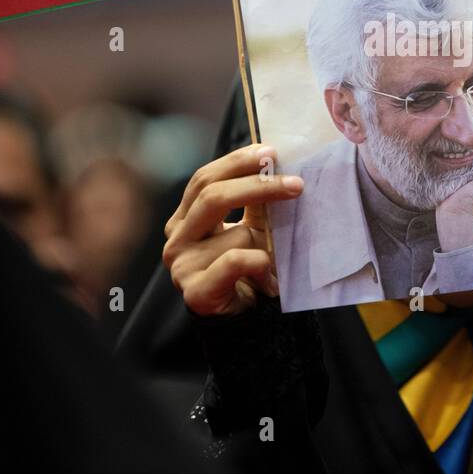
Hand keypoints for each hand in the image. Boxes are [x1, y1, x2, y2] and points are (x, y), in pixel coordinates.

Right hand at [162, 144, 303, 315]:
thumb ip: (257, 201)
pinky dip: (260, 264)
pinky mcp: (195, 291)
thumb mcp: (255, 228)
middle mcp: (176, 238)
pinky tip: (271, 279)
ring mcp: (181, 265)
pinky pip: (236, 262)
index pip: (205, 178)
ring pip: (233, 232)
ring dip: (265, 243)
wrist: (246, 320)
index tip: (271, 153)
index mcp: (185, 217)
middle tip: (295, 183)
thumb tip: (274, 161)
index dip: (237, 162)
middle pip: (212, 195)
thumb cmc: (249, 269)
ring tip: (279, 258)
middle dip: (258, 185)